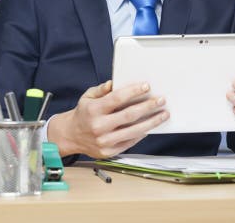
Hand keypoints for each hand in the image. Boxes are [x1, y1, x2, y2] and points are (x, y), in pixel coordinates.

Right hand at [47, 80, 168, 158]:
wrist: (70, 136)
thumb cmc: (83, 114)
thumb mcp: (87, 97)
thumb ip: (101, 89)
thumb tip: (114, 83)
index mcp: (93, 110)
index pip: (116, 98)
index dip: (133, 92)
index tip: (147, 86)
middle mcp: (98, 126)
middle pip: (129, 116)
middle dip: (148, 107)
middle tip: (161, 100)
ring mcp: (104, 141)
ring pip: (133, 131)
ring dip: (151, 122)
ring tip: (163, 114)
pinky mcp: (109, 152)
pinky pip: (130, 142)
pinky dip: (142, 133)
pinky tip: (150, 126)